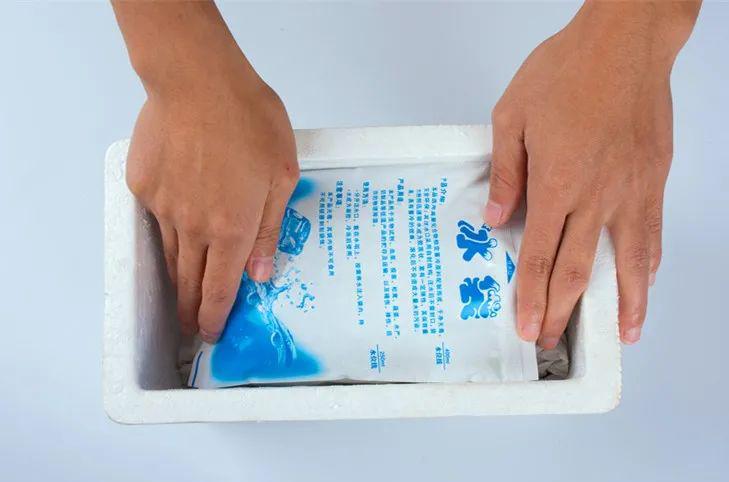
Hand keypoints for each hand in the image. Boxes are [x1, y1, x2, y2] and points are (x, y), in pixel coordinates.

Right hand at [125, 52, 297, 342]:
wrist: (198, 80)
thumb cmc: (251, 121)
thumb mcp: (282, 175)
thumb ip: (270, 229)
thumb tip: (262, 273)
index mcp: (232, 229)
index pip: (221, 290)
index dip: (216, 318)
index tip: (211, 336)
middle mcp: (194, 228)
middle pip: (189, 283)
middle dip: (192, 312)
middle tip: (193, 328)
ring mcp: (163, 208)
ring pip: (170, 257)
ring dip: (178, 282)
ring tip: (183, 296)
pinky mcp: (142, 187)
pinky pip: (156, 219)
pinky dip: (167, 231)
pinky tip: (177, 226)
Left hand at [484, 2, 698, 347]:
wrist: (624, 42)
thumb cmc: (567, 71)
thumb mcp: (512, 117)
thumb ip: (505, 173)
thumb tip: (496, 219)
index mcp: (556, 182)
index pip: (538, 256)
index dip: (530, 297)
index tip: (526, 327)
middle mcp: (596, 196)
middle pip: (577, 269)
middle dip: (562, 311)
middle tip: (552, 340)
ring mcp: (631, 191)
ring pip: (626, 261)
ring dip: (622, 303)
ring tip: (620, 335)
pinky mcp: (654, 179)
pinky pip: (652, 232)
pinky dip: (649, 264)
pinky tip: (646, 281)